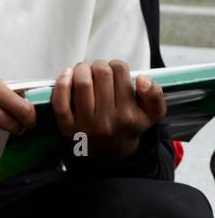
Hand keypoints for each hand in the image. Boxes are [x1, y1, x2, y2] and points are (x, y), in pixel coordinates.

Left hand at [51, 59, 165, 161]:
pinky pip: (60, 101)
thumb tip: (141, 79)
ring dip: (81, 69)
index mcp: (127, 116)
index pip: (120, 72)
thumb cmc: (129, 125)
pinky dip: (62, 83)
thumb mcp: (152, 114)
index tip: (114, 72)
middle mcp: (107, 122)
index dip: (116, 65)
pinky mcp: (67, 128)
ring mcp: (85, 125)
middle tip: (98, 70)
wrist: (110, 151)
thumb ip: (155, 95)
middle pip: (101, 73)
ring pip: (82, 83)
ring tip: (84, 71)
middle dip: (99, 65)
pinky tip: (67, 75)